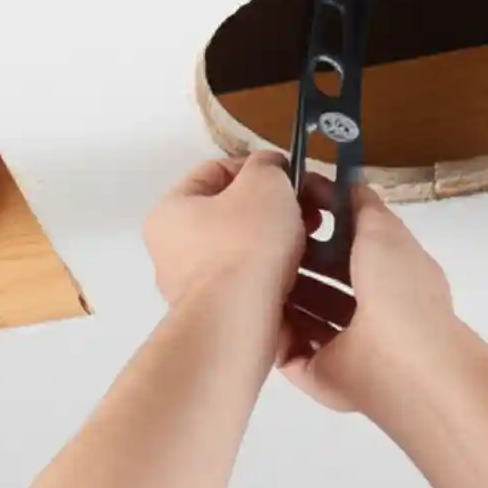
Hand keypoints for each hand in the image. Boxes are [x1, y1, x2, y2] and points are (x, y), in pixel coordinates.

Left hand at [143, 152, 308, 306]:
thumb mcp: (264, 183)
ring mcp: (193, 289)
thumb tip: (270, 169)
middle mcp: (172, 251)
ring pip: (246, 253)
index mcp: (171, 211)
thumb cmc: (246, 243)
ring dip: (282, 244)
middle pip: (233, 215)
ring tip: (316, 246)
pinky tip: (305, 277)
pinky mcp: (217, 317)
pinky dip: (278, 278)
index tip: (293, 178)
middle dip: (277, 210)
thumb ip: (267, 165)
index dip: (258, 168)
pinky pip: (252, 286)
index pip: (215, 172)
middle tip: (312, 213)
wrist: (238, 322)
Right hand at [278, 181, 458, 411]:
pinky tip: (255, 306)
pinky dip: (273, 329)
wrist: (399, 360)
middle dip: (296, 260)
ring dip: (281, 294)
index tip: (289, 207)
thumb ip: (363, 205)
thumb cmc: (395, 288)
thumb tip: (347, 181)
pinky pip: (287, 347)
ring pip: (302, 314)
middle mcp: (368, 313)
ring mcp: (343, 346)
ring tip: (253, 271)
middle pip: (322, 282)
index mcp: (388, 278)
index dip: (321, 227)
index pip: (349, 249)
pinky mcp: (318, 372)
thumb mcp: (383, 230)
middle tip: (263, 240)